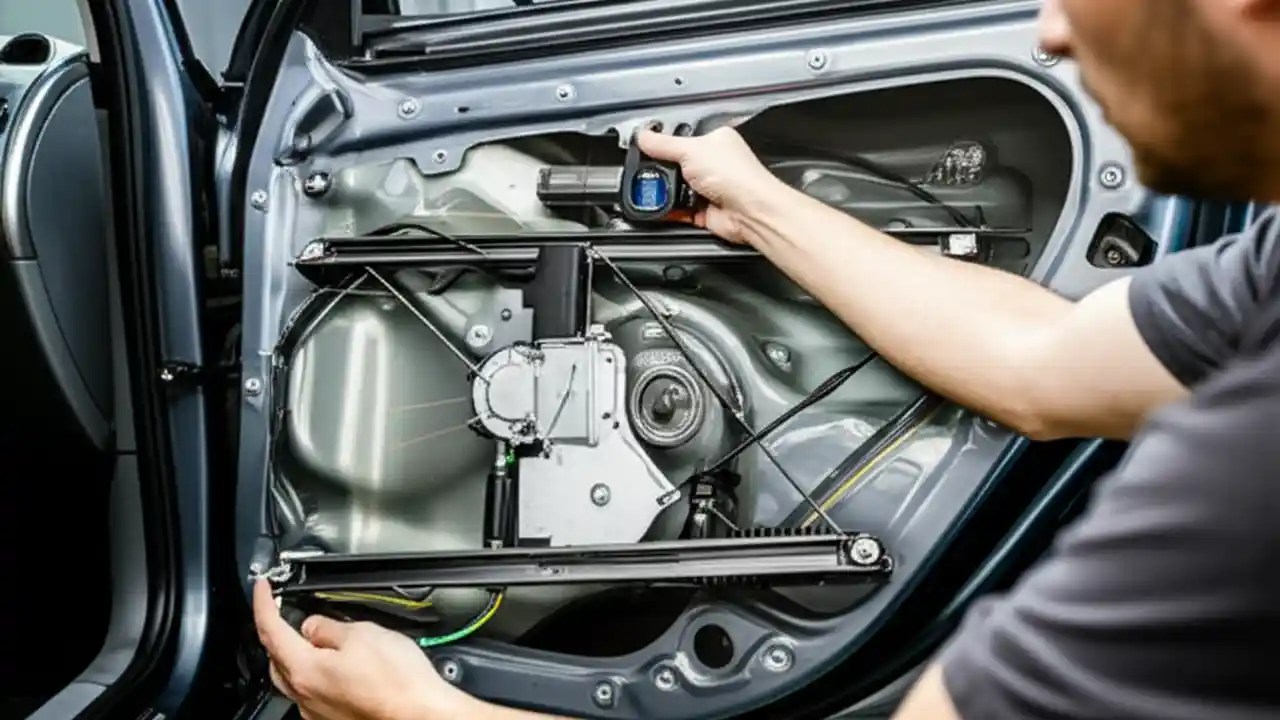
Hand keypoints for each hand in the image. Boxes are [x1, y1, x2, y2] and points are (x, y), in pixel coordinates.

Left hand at [252, 579, 476, 719]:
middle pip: (275, 660)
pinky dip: (313, 676)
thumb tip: (312, 627)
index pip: (271, 630)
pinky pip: (312, 695)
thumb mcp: (363, 635)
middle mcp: (305, 696)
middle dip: (275, 633)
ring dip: (293, 657)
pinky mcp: (334, 719)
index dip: (263, 604)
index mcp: (306, 670)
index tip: (261, 588)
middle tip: (283, 612)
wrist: (421, 714)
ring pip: (292, 680)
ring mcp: (318, 712)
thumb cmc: (398, 681)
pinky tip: (333, 668)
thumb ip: (329, 628)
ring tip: (312, 640)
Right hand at [636, 126, 787, 244]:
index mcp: (715, 140)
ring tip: (656, 189)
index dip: (664, 142)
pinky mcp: (705, 211)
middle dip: (663, 170)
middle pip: (678, 164)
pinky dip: (670, 210)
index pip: (683, 137)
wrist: (749, 211)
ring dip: (666, 191)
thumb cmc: (735, 175)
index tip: (644, 147)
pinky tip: (661, 207)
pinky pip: (680, 210)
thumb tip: (642, 136)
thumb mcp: (690, 150)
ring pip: (677, 189)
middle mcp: (714, 163)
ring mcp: (710, 188)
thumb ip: (663, 144)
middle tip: (647, 171)